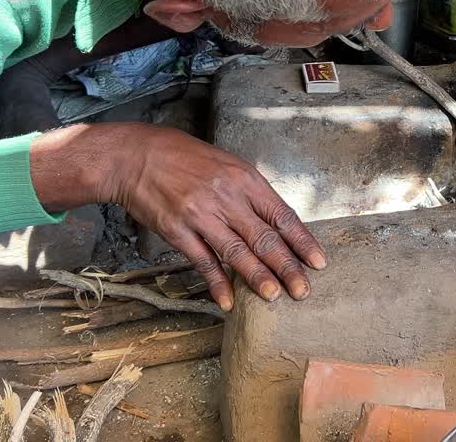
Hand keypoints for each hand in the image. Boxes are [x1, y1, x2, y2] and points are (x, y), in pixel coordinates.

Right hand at [32, 123, 324, 311]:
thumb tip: (277, 223)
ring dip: (257, 277)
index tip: (319, 262)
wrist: (136, 156)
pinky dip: (216, 283)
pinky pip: (202, 261)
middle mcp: (227, 197)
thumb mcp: (227, 164)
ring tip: (275, 297)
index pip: (282, 215)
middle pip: (264, 237)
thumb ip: (251, 193)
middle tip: (303, 290)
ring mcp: (201, 215)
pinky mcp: (177, 231)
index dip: (302, 241)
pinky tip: (228, 301)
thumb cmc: (186, 158)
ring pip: (236, 252)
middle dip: (287, 267)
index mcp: (245, 179)